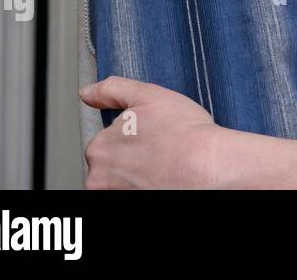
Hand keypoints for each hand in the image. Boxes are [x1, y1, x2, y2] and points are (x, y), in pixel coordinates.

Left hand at [81, 76, 225, 188]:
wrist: (209, 165)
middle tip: (159, 151)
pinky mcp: (131, 205)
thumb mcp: (148, 95)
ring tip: (162, 166)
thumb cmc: (184, 133)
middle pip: (111, 164)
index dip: (131, 136)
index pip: (106, 142)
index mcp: (97, 149)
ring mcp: (114, 196)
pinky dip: (145, 187)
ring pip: (122, 182)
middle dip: (130, 158)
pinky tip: (161, 180)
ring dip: (137, 175)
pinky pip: (133, 191)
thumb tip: (87, 93)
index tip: (151, 136)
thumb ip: (112, 90)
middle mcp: (98, 178)